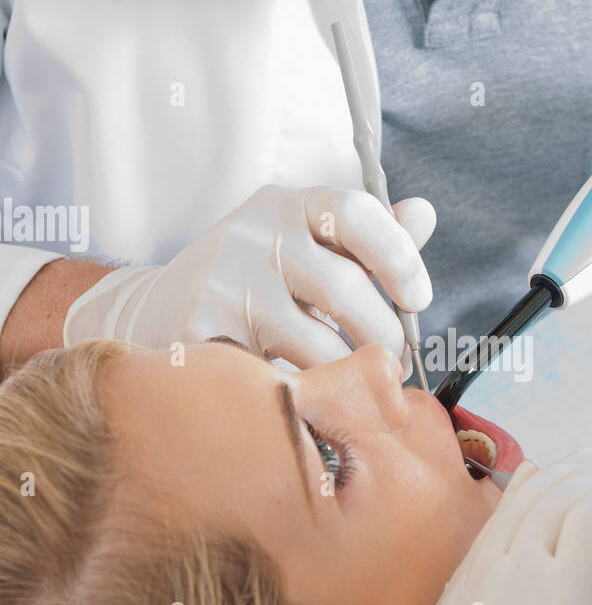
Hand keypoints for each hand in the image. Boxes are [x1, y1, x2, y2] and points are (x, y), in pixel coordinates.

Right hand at [62, 185, 435, 372]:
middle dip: (383, 335)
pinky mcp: (201, 334)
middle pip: (343, 288)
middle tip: (394, 363)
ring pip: (316, 345)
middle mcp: (253, 235)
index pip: (354, 212)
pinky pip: (279, 378)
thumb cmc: (254, 282)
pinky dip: (307, 395)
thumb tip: (424, 213)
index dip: (399, 256)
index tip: (418, 299)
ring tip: (360, 386)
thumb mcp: (304, 246)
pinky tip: (313, 398)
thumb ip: (365, 238)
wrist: (153, 311)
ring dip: (351, 375)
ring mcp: (223, 283)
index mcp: (287, 205)